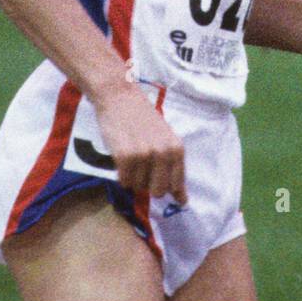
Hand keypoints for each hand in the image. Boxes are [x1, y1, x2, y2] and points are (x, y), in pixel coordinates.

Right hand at [91, 83, 187, 203]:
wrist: (120, 97)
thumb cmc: (143, 119)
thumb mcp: (165, 138)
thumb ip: (172, 163)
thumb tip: (180, 198)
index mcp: (176, 148)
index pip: (177, 183)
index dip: (175, 193)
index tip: (180, 202)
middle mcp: (163, 153)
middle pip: (158, 191)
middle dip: (149, 186)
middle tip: (143, 170)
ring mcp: (145, 155)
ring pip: (139, 187)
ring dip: (134, 178)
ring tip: (132, 158)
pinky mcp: (125, 156)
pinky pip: (124, 181)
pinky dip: (122, 176)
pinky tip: (122, 160)